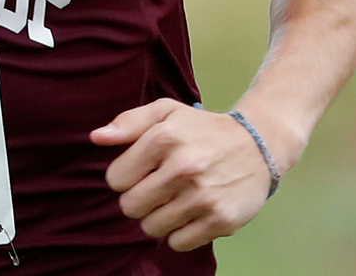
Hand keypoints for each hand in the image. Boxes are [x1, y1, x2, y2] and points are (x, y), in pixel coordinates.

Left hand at [90, 99, 271, 251]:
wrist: (258, 146)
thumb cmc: (202, 129)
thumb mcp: (166, 112)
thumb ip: (129, 122)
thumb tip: (97, 138)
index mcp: (165, 137)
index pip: (116, 179)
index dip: (125, 177)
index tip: (141, 172)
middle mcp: (184, 167)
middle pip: (130, 207)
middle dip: (138, 200)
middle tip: (156, 190)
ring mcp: (203, 196)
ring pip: (151, 228)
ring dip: (158, 218)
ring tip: (174, 201)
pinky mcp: (221, 220)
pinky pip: (178, 243)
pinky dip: (180, 233)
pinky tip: (190, 214)